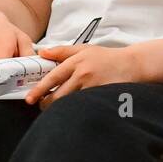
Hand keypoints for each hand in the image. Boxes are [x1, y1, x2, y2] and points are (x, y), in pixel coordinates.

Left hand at [23, 44, 144, 109]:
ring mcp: (93, 87)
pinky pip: (83, 108)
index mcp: (77, 61)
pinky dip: (75, 111)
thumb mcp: (84, 49)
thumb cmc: (107, 57)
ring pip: (70, 103)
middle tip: (42, 106)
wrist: (132, 64)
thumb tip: (42, 53)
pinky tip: (73, 112)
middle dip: (47, 104)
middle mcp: (83, 74)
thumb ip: (62, 51)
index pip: (53, 77)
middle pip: (59, 95)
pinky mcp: (101, 97)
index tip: (30, 98)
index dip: (39, 89)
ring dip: (60, 109)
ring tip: (55, 110)